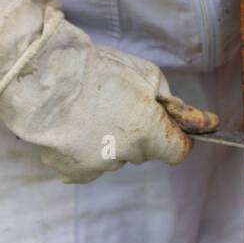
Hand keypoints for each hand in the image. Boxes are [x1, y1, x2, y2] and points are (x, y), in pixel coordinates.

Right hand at [0, 0, 217, 183]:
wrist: (40, 77)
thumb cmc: (96, 69)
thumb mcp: (146, 76)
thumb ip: (173, 104)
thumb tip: (203, 122)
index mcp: (147, 133)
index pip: (179, 152)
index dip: (178, 138)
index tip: (171, 126)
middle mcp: (124, 156)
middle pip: (145, 152)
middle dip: (141, 133)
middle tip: (121, 104)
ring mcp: (96, 167)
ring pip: (116, 157)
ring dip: (111, 140)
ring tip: (90, 110)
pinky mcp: (71, 172)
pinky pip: (90, 164)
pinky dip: (86, 149)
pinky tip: (75, 126)